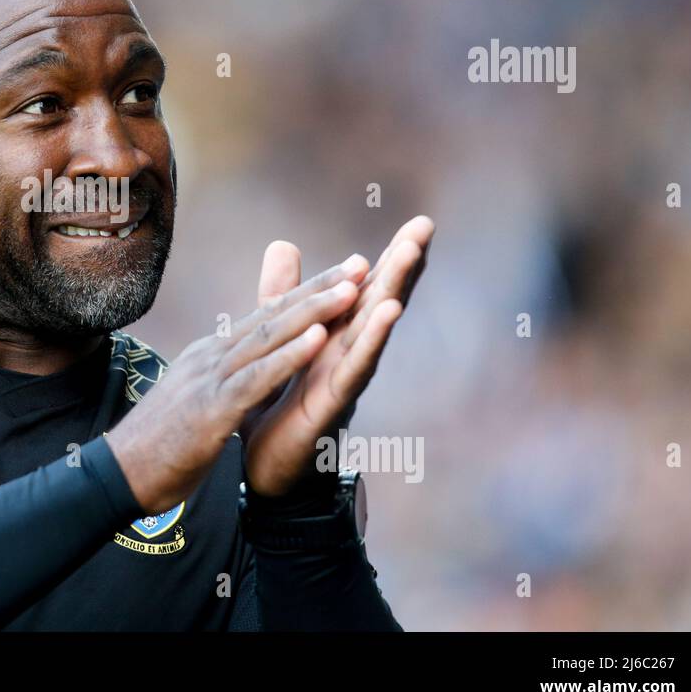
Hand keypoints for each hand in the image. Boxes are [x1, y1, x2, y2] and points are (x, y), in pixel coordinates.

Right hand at [105, 256, 365, 514]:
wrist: (119, 475)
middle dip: (318, 288)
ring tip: (350, 291)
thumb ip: (218, 377)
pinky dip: (289, 357)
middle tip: (359, 264)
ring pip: (268, 337)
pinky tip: (319, 341)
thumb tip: (238, 367)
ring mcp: (210, 380)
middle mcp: (211, 356)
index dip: (306, 292)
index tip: (342, 273)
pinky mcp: (211, 410)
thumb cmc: (158, 443)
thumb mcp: (192, 397)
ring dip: (312, 312)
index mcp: (210, 354)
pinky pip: (256, 378)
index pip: (265, 316)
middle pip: (272, 314)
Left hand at [241, 215, 434, 497]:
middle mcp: (348, 354)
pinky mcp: (332, 405)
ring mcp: (344, 379)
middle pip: (379, 302)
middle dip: (402, 266)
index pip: (367, 290)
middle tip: (423, 227)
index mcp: (336, 336)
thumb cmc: (279, 405)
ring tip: (409, 259)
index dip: (392, 258)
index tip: (420, 223)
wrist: (266, 468)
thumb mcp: (279, 339)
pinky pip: (353, 369)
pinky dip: (370, 341)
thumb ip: (283, 295)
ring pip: (372, 331)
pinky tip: (384, 315)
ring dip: (391, 292)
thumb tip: (285, 245)